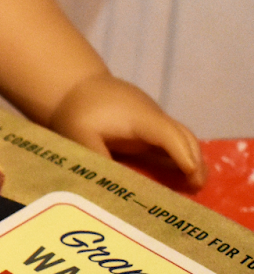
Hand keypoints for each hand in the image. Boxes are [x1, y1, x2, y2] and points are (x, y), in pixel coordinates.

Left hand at [50, 75, 205, 187]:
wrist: (74, 86)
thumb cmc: (77, 112)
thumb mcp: (81, 137)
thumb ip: (99, 159)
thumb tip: (115, 187)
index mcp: (139, 118)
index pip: (168, 134)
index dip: (182, 154)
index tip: (192, 174)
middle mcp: (152, 117)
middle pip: (183, 136)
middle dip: (195, 161)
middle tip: (198, 188)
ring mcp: (152, 121)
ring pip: (180, 138)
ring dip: (190, 160)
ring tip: (193, 187)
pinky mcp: (146, 127)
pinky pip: (169, 141)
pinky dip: (178, 157)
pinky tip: (180, 177)